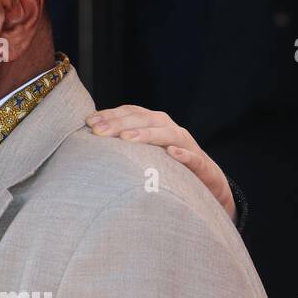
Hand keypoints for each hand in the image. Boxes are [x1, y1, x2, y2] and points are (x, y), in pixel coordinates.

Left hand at [87, 105, 235, 220]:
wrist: (209, 184)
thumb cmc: (168, 166)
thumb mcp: (143, 152)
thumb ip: (122, 143)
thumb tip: (89, 138)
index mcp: (155, 124)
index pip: (131, 112)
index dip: (110, 114)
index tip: (88, 122)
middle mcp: (171, 129)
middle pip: (145, 119)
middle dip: (120, 123)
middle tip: (98, 131)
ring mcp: (187, 146)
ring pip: (168, 134)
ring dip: (147, 134)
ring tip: (127, 138)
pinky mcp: (202, 165)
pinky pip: (194, 158)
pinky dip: (183, 155)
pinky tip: (171, 155)